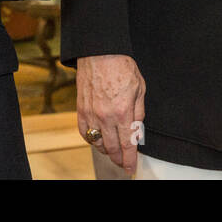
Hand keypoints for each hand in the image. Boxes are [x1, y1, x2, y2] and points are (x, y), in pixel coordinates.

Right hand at [76, 54, 145, 172]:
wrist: (100, 53)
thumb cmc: (122, 66)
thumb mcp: (140, 88)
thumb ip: (139, 113)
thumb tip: (137, 132)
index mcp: (123, 112)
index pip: (127, 144)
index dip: (129, 160)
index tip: (130, 168)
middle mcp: (106, 116)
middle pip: (112, 148)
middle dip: (118, 159)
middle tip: (123, 163)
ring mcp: (91, 114)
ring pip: (97, 143)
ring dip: (106, 150)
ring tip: (112, 150)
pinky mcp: (81, 109)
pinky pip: (85, 133)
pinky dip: (91, 140)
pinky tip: (97, 139)